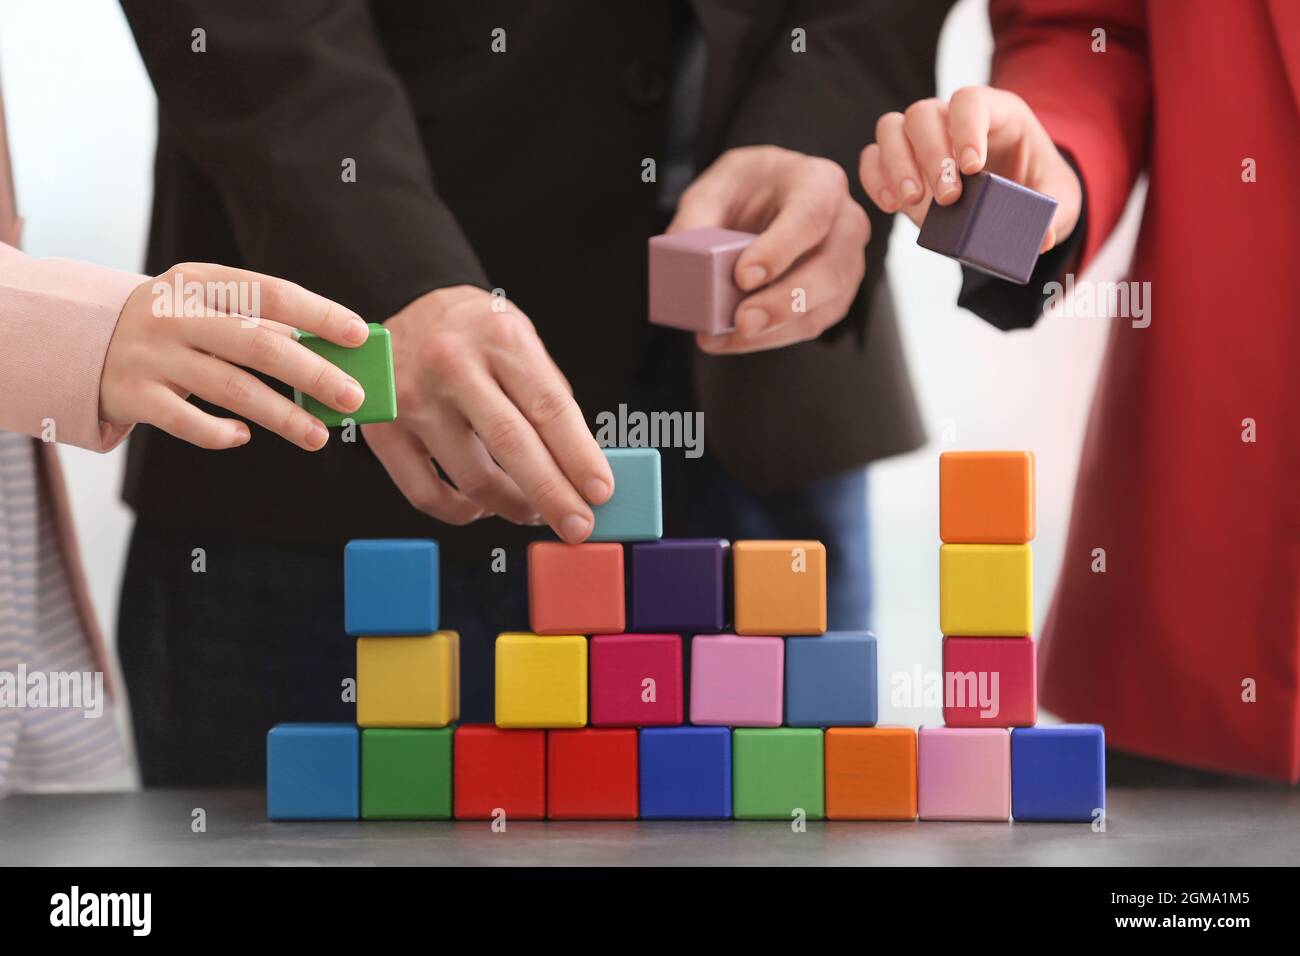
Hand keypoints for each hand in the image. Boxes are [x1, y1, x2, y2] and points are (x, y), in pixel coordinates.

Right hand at [101, 262, 369, 449]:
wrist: (83, 341)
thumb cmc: (174, 327)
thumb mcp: (208, 308)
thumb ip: (260, 326)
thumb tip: (332, 358)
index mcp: (201, 281)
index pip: (271, 292)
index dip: (319, 314)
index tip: (359, 335)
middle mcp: (175, 314)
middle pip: (258, 344)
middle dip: (313, 373)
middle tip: (352, 397)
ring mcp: (152, 355)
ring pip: (232, 388)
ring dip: (283, 415)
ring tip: (318, 435)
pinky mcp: (134, 395)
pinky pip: (187, 421)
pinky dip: (220, 432)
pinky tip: (244, 435)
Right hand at [362, 285, 612, 539]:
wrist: (408, 308)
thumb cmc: (477, 334)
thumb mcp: (521, 341)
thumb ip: (549, 399)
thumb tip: (582, 470)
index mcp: (499, 339)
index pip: (549, 407)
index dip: (579, 456)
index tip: (602, 492)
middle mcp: (452, 366)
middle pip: (512, 445)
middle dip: (553, 494)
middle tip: (579, 526)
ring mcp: (412, 400)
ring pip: (472, 479)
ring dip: (512, 507)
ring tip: (532, 510)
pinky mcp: (383, 430)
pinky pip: (426, 494)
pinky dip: (462, 512)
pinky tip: (482, 506)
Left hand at [667, 145, 869, 354]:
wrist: (768, 198)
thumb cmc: (750, 188)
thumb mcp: (716, 187)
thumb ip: (697, 217)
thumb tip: (681, 256)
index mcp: (819, 183)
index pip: (810, 217)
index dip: (779, 250)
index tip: (743, 276)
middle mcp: (845, 223)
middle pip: (828, 271)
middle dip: (783, 303)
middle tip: (742, 321)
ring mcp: (847, 263)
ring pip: (822, 308)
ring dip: (774, 331)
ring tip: (725, 336)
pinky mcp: (835, 297)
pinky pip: (809, 325)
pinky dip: (770, 338)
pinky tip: (733, 338)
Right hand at [859, 86, 1081, 250]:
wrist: (1015, 198)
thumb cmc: (1036, 187)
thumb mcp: (1060, 198)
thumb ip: (1056, 213)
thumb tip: (1041, 238)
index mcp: (996, 113)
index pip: (970, 100)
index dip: (966, 129)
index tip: (972, 169)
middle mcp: (952, 119)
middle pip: (924, 114)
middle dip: (932, 156)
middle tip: (948, 198)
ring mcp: (921, 139)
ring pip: (891, 128)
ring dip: (897, 165)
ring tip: (911, 201)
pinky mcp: (900, 164)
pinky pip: (873, 158)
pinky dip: (875, 180)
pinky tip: (891, 205)